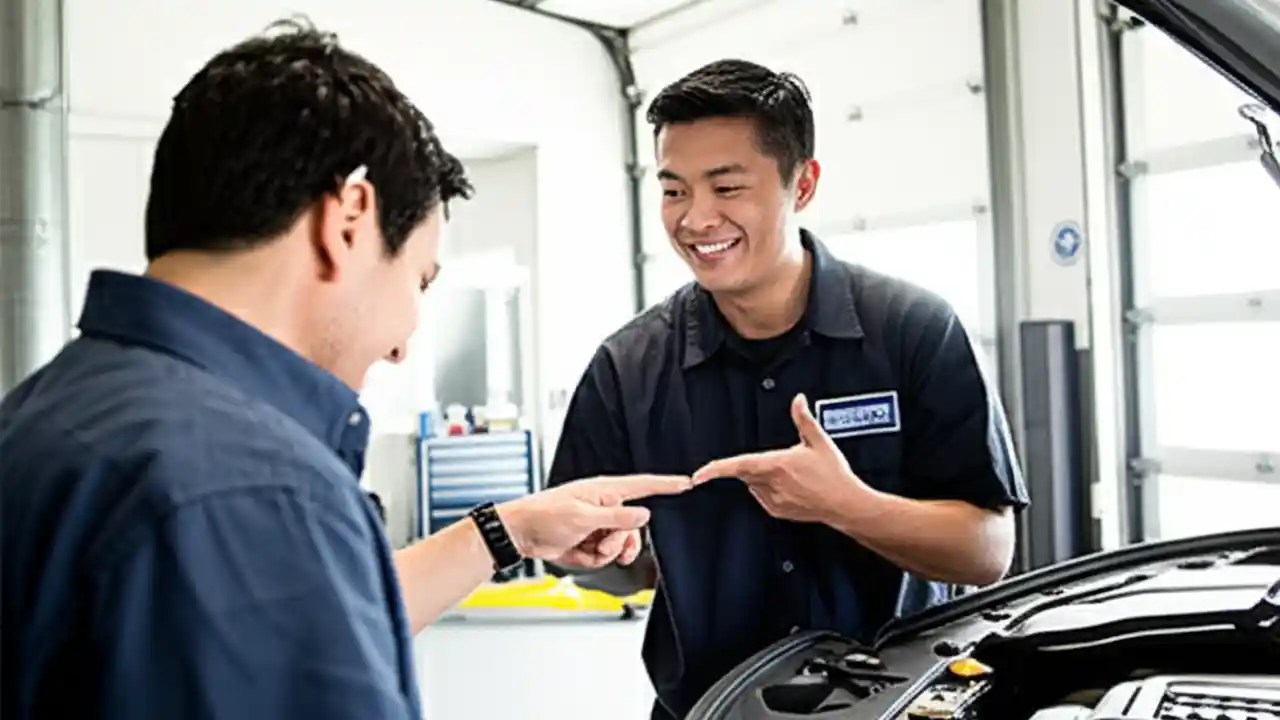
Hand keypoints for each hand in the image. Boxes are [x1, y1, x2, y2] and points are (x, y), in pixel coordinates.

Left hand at [498, 475, 689, 568]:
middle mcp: (604, 506)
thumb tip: (644, 515)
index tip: (686, 483)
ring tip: (593, 550)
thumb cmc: (545, 516)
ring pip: (622, 543)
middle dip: (622, 541)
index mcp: (604, 492)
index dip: (665, 485)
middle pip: (634, 525)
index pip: (642, 486)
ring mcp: (598, 524)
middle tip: (605, 545)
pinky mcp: (591, 541)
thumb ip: (616, 518)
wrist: (521, 534)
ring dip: (610, 552)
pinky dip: (596, 557)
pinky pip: (607, 554)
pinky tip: (581, 552)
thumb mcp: (583, 517)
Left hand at [693, 394, 872, 523]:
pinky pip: (763, 497)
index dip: (715, 470)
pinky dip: (768, 489)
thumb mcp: (820, 442)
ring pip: (753, 485)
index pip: (737, 466)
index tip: (698, 475)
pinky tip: (790, 485)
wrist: (845, 504)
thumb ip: (804, 420)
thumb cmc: (833, 474)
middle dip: (751, 465)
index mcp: (776, 465)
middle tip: (777, 461)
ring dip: (761, 476)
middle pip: (745, 473)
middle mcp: (771, 484)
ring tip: (791, 473)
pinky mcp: (778, 511)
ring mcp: (773, 500)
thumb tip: (798, 399)